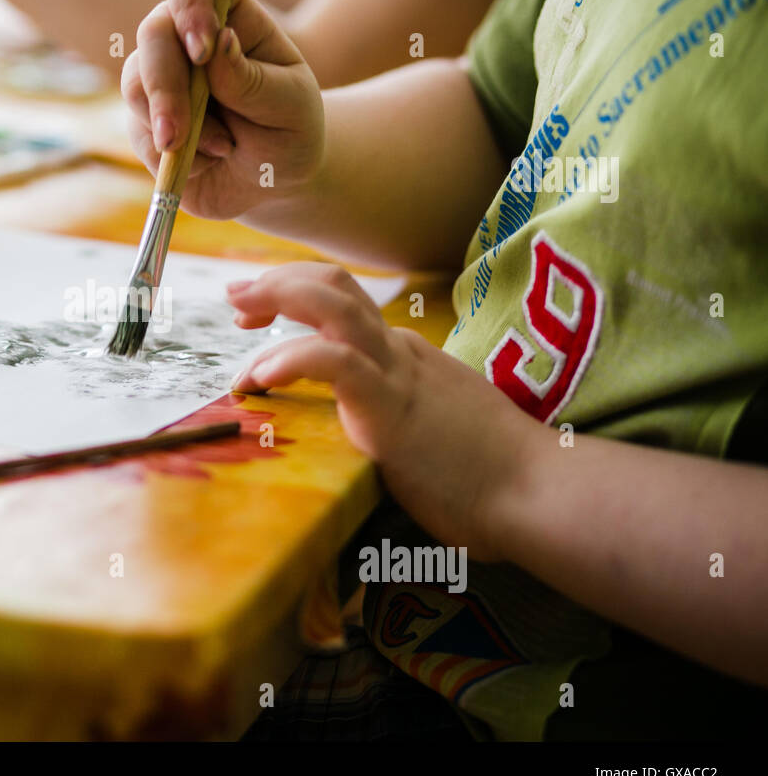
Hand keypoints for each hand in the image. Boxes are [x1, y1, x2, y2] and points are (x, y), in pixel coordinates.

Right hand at [122, 0, 324, 220]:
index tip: (204, 48)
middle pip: (153, 33)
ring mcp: (161, 79)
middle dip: (165, 85)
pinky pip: (139, 131)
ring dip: (173, 125)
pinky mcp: (146, 121)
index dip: (189, 1)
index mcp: (230, 16)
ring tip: (222, 150)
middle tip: (181, 132)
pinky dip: (173, 156)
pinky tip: (208, 163)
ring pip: (135, 84)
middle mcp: (187, 40)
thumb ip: (253, 79)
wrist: (275, 184)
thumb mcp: (290, 105)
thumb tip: (219, 43)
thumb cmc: (290, 131)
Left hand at [227, 263, 544, 560]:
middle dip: (278, 280)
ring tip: (238, 312)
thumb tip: (367, 445)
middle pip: (333, 285)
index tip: (254, 318)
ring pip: (332, 305)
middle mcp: (399, 351)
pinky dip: (292, 358)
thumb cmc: (490, 478)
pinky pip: (335, 362)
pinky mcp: (394, 404)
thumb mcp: (431, 433)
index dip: (293, 300)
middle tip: (237, 295)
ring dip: (278, 297)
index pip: (342, 305)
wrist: (539, 494)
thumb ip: (396, 423)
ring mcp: (398, 374)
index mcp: (405, 357)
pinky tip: (260, 376)